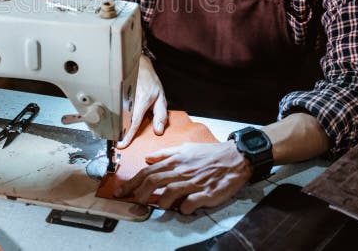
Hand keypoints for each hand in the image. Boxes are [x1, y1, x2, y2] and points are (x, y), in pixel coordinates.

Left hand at [114, 141, 252, 213]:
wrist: (235, 157)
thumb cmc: (210, 154)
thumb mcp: (185, 148)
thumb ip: (165, 154)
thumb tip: (148, 158)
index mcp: (175, 160)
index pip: (148, 171)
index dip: (132, 182)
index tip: (122, 191)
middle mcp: (181, 171)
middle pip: (153, 182)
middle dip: (139, 193)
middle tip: (132, 202)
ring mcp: (193, 182)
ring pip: (169, 193)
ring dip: (160, 202)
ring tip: (158, 206)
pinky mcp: (205, 193)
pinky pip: (189, 204)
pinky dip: (183, 209)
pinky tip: (181, 209)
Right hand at [118, 55, 167, 147]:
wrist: (140, 67)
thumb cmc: (151, 82)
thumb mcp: (161, 98)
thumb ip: (161, 115)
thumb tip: (158, 131)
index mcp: (142, 101)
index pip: (134, 122)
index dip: (128, 135)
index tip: (122, 145)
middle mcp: (130, 100)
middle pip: (124, 121)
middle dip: (121, 133)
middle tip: (118, 143)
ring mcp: (123, 98)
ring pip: (120, 116)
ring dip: (119, 126)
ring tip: (117, 135)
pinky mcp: (119, 97)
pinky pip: (119, 110)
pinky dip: (119, 118)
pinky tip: (119, 123)